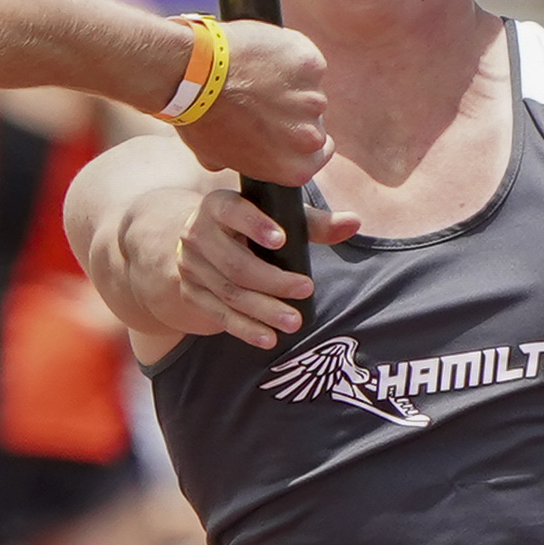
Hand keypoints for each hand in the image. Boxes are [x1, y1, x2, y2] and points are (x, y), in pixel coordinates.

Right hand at [119, 185, 360, 349]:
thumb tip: (353, 223)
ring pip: (229, 293)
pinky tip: (267, 338)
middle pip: (236, 264)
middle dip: (273, 282)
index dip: (256, 225)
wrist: (200, 244)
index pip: (234, 212)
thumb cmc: (249, 227)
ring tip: (294, 322)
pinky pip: (219, 314)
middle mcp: (197, 234)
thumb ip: (313, 223)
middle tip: (306, 290)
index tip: (282, 239)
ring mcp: (190, 266)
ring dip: (263, 311)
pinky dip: (244, 328)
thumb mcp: (275, 218)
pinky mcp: (191, 293)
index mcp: (218, 206)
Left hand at [179, 22, 327, 184]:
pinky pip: (304, 58)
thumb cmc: (200, 117)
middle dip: (294, 108)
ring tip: (256, 73)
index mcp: (295, 169)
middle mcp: (310, 138)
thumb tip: (240, 155)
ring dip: (290, 80)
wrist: (195, 75)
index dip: (300, 138)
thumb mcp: (217, 156)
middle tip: (263, 96)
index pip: (319, 154)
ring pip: (310, 86)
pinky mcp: (311, 64)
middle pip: (315, 119)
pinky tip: (261, 55)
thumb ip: (244, 159)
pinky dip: (288, 54)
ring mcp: (313, 99)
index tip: (284, 124)